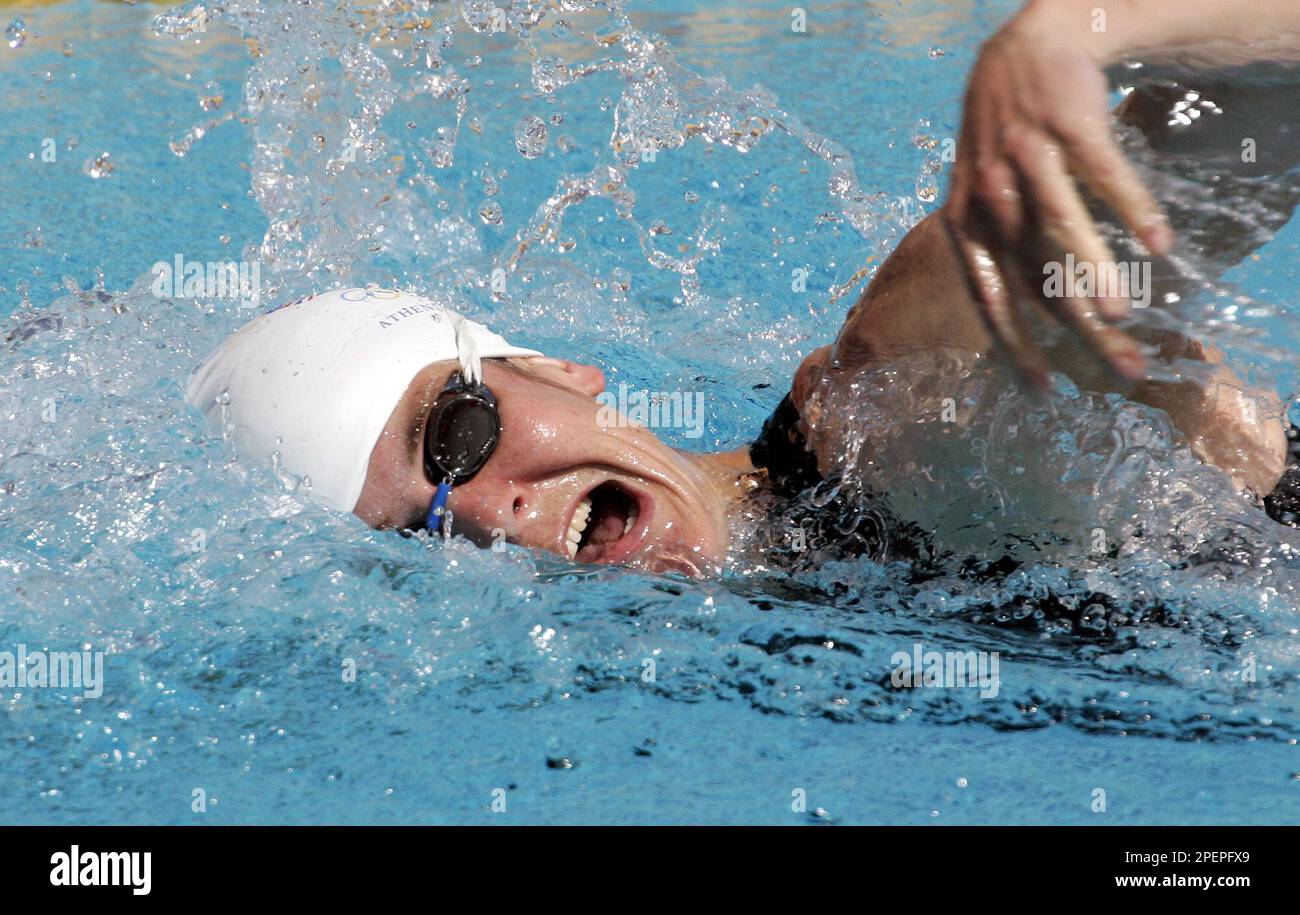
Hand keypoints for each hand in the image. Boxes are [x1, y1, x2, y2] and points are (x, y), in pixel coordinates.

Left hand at [942, 4, 1174, 390]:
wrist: (1019, 54)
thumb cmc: (1001, 143)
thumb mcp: (979, 198)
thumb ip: (999, 254)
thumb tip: (1030, 321)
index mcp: (965, 224)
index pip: (990, 298)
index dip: (1016, 347)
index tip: (1045, 391)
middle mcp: (990, 196)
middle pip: (1035, 276)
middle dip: (1076, 330)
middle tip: (1118, 370)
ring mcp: (1028, 158)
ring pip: (1063, 229)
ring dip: (1094, 276)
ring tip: (1121, 318)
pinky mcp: (1070, 125)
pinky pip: (1106, 176)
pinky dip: (1133, 212)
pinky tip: (1160, 247)